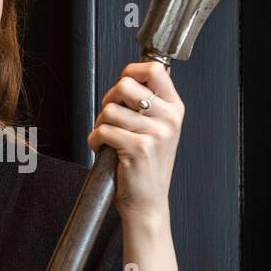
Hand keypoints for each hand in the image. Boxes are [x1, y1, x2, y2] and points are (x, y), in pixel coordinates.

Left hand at [87, 59, 183, 221]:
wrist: (147, 201)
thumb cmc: (147, 165)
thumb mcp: (158, 128)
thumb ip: (150, 100)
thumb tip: (136, 73)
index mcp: (174, 108)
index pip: (154, 70)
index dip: (131, 72)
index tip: (123, 85)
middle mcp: (169, 118)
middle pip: (125, 85)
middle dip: (109, 100)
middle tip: (111, 117)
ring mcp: (156, 133)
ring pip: (110, 110)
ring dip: (101, 124)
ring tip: (110, 137)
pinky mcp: (139, 148)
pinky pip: (104, 130)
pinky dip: (95, 140)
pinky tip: (104, 148)